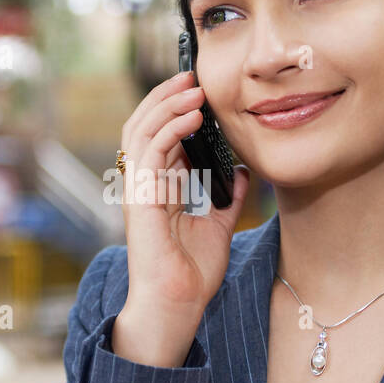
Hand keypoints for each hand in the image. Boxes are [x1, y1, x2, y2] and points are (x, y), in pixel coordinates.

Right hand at [114, 69, 250, 363]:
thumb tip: (245, 172)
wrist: (178, 306)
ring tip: (192, 87)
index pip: (160, 138)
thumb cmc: (191, 275)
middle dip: (166, 98)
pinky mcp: (140, 200)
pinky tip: (190, 116)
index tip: (200, 92)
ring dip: (166, 105)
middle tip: (192, 76)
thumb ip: (227, 198)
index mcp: (159, 190)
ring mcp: (139, 191)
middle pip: (144, 126)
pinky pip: (149, 153)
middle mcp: (144, 186)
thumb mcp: (218, 226)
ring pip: (141, 132)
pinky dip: (167, 129)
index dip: (176, 111)